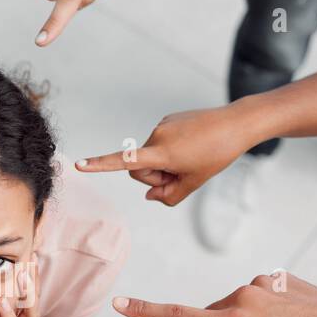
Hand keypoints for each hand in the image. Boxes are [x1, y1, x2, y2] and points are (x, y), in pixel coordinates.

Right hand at [76, 106, 252, 205]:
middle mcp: (156, 137)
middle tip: (182, 175)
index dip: (100, 165)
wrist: (236, 123)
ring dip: (165, 163)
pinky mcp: (168, 120)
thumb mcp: (194, 182)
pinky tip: (193, 146)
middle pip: (140, 168)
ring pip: (151, 156)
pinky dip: (171, 150)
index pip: (125, 161)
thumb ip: (169, 195)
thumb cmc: (216, 154)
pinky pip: (161, 143)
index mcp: (162, 153)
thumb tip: (150, 195)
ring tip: (192, 158)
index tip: (79, 164)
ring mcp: (162, 126)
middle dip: (156, 177)